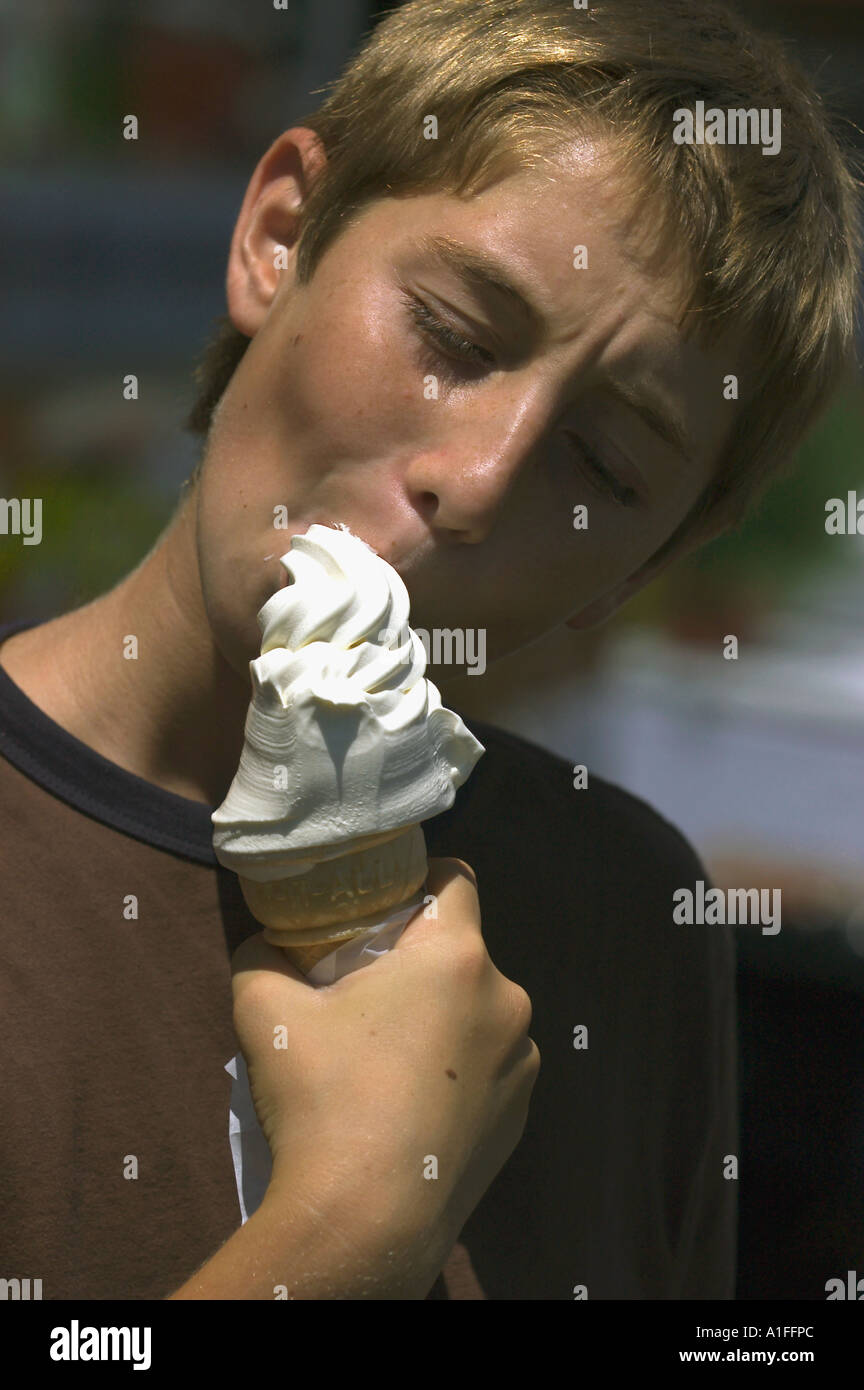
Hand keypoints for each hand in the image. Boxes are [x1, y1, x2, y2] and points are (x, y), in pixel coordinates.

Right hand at [231, 857, 538, 1273]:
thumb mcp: (265, 1011)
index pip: (453, 878)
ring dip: (439, 1018)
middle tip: (362, 994)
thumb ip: (261, 955)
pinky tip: (408, 1106)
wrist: (366, 1222)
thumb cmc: (322, 1101)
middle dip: (415, 962)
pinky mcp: (521, 1112)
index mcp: (455, 957)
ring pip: (475, 1011)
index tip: (377, 912)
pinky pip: (487, 1066)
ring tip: (383, 1061)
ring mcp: (521, 1060)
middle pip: (460, 950)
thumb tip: (264, 942)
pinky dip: (455, 1070)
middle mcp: (505, 999)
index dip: (415, 882)